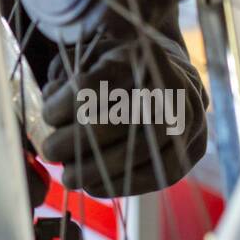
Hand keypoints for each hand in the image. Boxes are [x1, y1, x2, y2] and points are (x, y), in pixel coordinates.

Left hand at [39, 29, 207, 197]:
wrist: (177, 79)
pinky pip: (154, 175)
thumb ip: (68, 68)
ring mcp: (186, 119)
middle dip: (73, 142)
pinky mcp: (192, 149)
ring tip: (69, 176)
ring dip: (93, 171)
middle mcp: (167, 87)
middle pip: (112, 123)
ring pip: (133, 154)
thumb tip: (50, 93)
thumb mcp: (96, 54)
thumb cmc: (125, 69)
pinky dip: (119, 185)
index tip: (47, 115)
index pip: (91, 86)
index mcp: (139, 56)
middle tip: (50, 151)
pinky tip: (94, 186)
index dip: (63, 104)